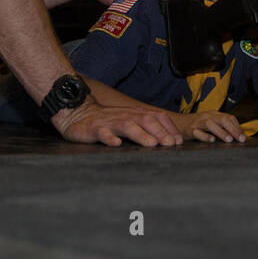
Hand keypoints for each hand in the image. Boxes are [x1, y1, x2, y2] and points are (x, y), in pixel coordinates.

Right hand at [52, 98, 181, 146]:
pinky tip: (116, 144)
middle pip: (146, 120)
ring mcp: (110, 122)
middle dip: (160, 132)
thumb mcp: (129, 121)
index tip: (179, 141)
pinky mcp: (94, 129)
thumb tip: (170, 140)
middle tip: (170, 144)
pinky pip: (102, 133)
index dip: (169, 128)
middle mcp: (125, 116)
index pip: (157, 117)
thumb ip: (147, 128)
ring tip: (151, 144)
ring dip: (141, 134)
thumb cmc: (108, 121)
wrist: (78, 113)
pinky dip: (109, 138)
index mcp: (135, 114)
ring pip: (127, 125)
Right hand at [174, 110, 245, 142]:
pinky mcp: (190, 130)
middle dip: (233, 129)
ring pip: (210, 124)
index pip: (229, 117)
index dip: (237, 127)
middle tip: (240, 139)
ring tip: (229, 139)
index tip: (243, 137)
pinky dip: (204, 136)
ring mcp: (198, 123)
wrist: (178, 122)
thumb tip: (239, 135)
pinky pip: (197, 132)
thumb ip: (223, 127)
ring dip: (221, 132)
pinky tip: (211, 140)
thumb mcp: (211, 121)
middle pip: (222, 120)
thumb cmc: (198, 124)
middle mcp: (207, 117)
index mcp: (214, 114)